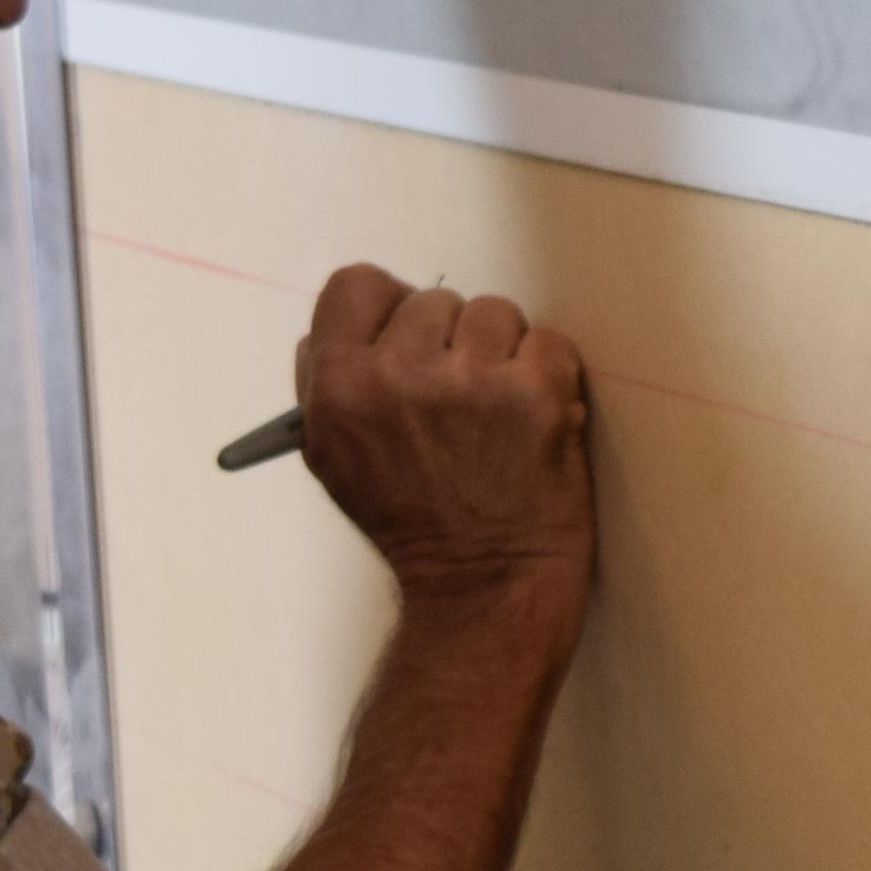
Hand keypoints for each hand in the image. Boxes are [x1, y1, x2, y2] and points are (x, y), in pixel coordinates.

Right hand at [297, 264, 594, 609]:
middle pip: (434, 300)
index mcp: (341, 386)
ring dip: (502, 354)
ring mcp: (473, 382)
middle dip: (451, 342)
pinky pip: (548, 341)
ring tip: (497, 412)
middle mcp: (401, 375)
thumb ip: (323, 385)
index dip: (388, 309)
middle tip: (459, 400)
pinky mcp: (537, 394)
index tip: (410, 339)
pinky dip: (548, 375)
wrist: (482, 586)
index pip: (357, 285)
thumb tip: (331, 332)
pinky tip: (532, 419)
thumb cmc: (410, 525)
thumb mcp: (331, 458)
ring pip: (494, 313)